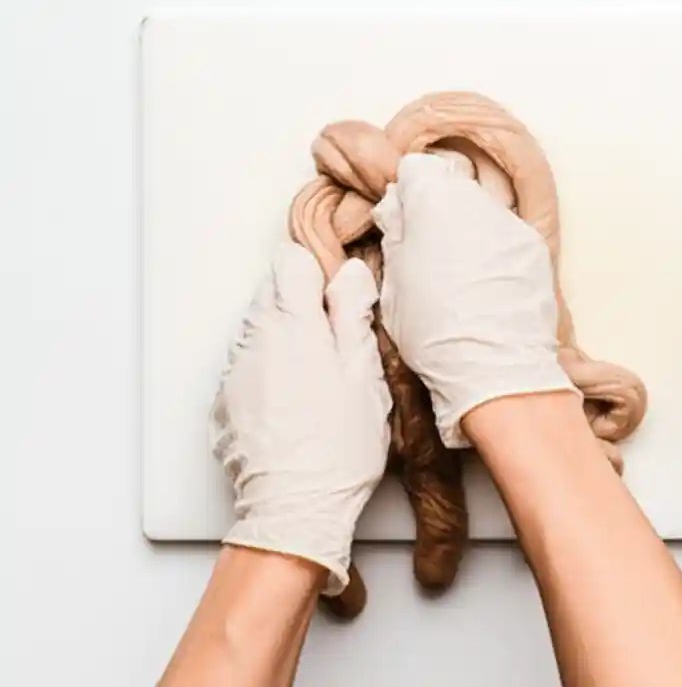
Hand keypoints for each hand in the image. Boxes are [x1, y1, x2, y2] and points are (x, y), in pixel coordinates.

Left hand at [209, 243, 391, 594]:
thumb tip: (349, 273)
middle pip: (271, 294)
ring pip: (258, 331)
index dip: (319, 274)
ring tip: (318, 380)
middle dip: (302, 306)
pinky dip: (269, 373)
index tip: (339, 298)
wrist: (294, 508)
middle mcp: (253, 339)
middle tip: (337, 344)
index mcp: (292, 323)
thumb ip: (353, 315)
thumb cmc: (338, 448)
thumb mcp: (365, 375)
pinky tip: (295, 406)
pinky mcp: (225, 402)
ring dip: (285, 340)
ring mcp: (234, 372)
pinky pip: (248, 367)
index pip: (291, 262)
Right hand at [373, 153, 575, 447]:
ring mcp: (513, 225)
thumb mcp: (393, 285)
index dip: (408, 194)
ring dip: (471, 229)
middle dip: (440, 210)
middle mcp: (478, 202)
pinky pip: (508, 236)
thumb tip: (399, 211)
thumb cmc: (433, 332)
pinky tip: (488, 284)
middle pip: (454, 187)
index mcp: (435, 202)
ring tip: (461, 274)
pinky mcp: (537, 248)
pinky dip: (496, 250)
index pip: (417, 170)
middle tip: (430, 250)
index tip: (404, 221)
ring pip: (484, 211)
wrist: (496, 369)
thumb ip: (397, 236)